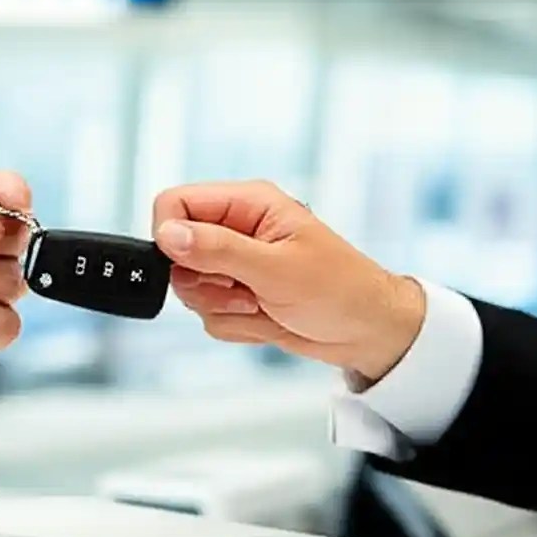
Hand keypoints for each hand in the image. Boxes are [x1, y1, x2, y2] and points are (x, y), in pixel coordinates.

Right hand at [152, 180, 425, 381]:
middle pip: (176, 252)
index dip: (171, 235)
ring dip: (223, 307)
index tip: (191, 264)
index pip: (176, 203)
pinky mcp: (237, 296)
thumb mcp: (276, 267)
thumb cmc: (341, 289)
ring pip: (190, 289)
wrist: (367, 332)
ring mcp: (236, 265)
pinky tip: (268, 317)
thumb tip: (169, 234)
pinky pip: (208, 315)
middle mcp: (237, 230)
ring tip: (262, 304)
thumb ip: (217, 249)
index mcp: (248, 204)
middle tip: (243, 288)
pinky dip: (235, 325)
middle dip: (205, 282)